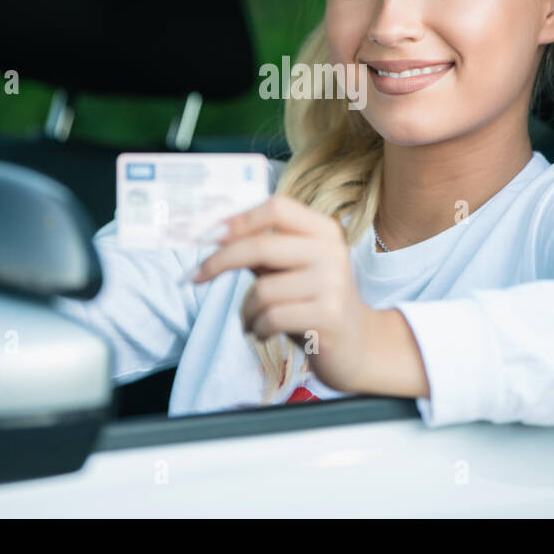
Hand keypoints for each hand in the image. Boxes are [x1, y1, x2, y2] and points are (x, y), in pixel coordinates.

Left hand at [191, 194, 377, 393]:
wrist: (358, 346)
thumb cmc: (314, 303)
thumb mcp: (291, 269)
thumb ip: (262, 250)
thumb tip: (215, 233)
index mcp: (323, 230)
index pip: (276, 208)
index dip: (239, 219)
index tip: (209, 235)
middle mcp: (331, 251)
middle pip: (261, 245)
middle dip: (220, 261)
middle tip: (195, 276)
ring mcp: (333, 282)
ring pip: (262, 289)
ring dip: (246, 310)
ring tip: (253, 320)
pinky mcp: (328, 315)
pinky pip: (271, 317)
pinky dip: (257, 328)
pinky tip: (265, 333)